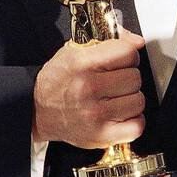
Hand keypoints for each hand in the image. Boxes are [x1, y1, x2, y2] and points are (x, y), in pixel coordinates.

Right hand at [32, 32, 145, 147]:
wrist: (37, 112)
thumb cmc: (57, 81)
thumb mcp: (74, 51)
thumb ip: (108, 41)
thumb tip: (137, 42)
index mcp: (81, 64)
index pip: (127, 52)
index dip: (128, 55)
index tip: (122, 60)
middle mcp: (88, 88)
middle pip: (135, 77)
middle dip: (128, 77)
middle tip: (115, 81)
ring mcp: (95, 114)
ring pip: (138, 101)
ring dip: (131, 99)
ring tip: (116, 98)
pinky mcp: (101, 135)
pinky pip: (137, 126)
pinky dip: (133, 121)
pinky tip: (121, 114)